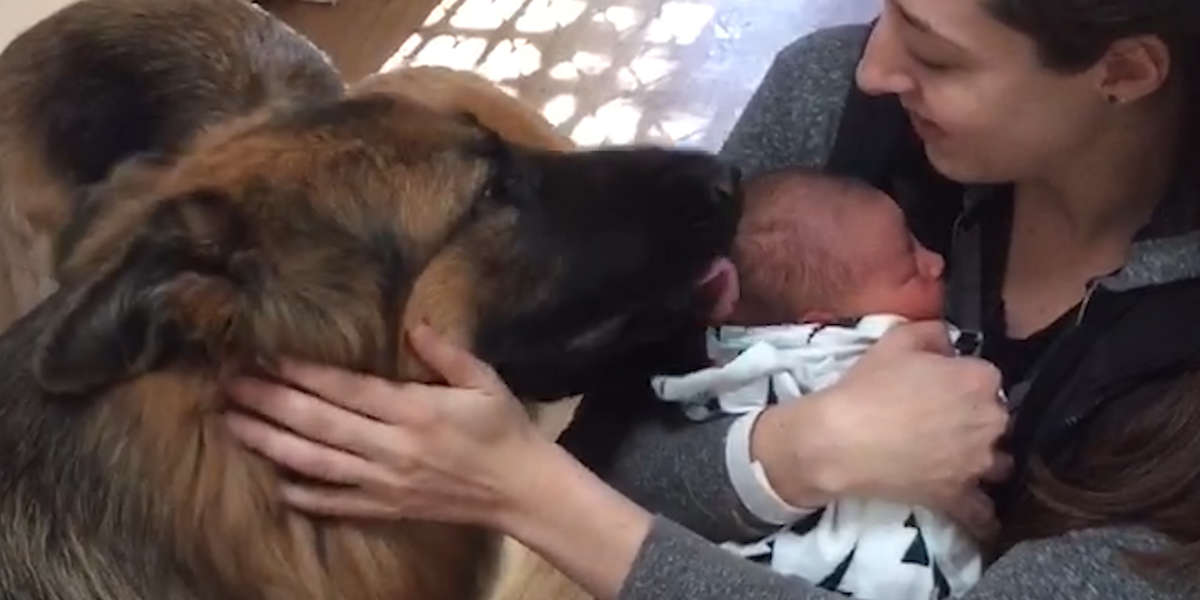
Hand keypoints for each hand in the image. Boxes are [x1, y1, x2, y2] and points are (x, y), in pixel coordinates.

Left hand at [222, 324, 543, 527]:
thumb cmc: (504, 429)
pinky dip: (305, 495)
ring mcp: (386, 482)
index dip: (305, 374)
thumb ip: (446, 352)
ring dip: (271, 444)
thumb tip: (413, 323)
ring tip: (234, 425)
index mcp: (415, 412)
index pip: (348, 390)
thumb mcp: (485, 381)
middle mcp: (393, 449)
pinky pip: (337, 503)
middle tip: (230, 386)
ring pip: (316, 464)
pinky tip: (276, 481)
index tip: (268, 357)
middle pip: (319, 425)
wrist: (520, 490)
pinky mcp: (388, 508)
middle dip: (271, 404)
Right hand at [752, 321, 1011, 538]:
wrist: (838, 440)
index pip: (989, 377)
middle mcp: (990, 421)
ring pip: (1000, 463)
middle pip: (999, 419)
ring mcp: (977, 463)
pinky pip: (984, 512)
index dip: (965, 381)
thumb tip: (949, 341)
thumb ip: (932, 332)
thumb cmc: (867, 386)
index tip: (944, 386)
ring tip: (959, 459)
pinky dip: (983, 513)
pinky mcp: (958, 497)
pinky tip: (976, 510)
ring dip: (986, 460)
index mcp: (979, 380)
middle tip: (945, 421)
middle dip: (979, 419)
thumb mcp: (895, 340)